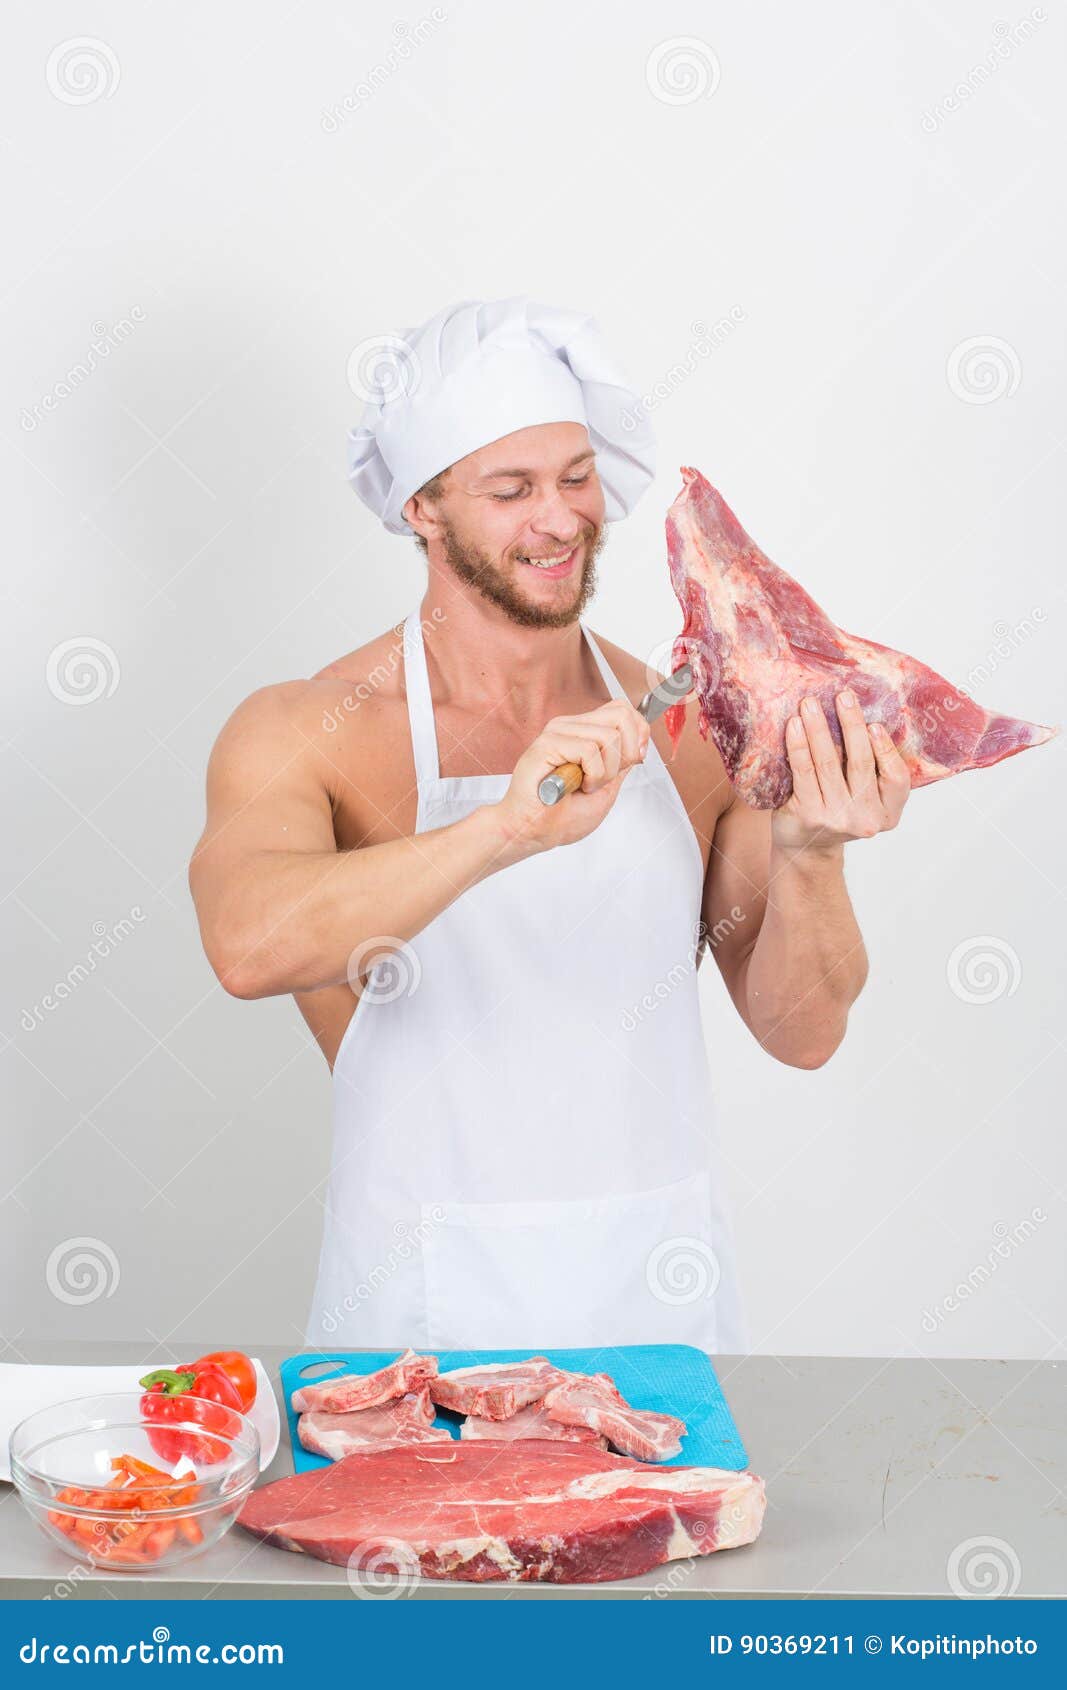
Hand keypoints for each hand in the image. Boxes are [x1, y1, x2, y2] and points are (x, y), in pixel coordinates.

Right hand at [491, 699, 649, 853]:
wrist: (532, 832)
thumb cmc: (561, 816)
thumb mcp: (608, 787)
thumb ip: (622, 762)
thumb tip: (639, 741)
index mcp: (582, 732)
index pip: (622, 710)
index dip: (639, 733)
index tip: (633, 760)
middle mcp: (570, 727)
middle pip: (621, 715)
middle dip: (626, 753)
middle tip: (606, 777)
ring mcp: (557, 733)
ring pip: (609, 736)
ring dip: (606, 772)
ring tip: (585, 786)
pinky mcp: (547, 744)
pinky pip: (589, 750)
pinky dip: (593, 776)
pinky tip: (577, 786)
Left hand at [771, 690, 910, 856]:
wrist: (806, 846)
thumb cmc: (837, 809)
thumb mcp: (864, 797)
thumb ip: (871, 769)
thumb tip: (863, 713)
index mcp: (888, 813)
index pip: (897, 779)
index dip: (886, 749)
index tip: (875, 723)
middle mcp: (865, 819)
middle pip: (862, 764)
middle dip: (852, 725)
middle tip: (844, 696)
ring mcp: (836, 818)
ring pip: (829, 763)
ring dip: (819, 728)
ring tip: (810, 703)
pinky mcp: (808, 815)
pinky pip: (804, 771)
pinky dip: (799, 745)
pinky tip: (794, 726)